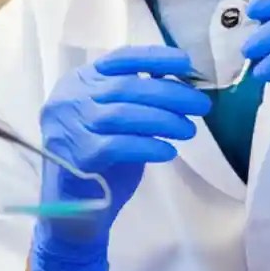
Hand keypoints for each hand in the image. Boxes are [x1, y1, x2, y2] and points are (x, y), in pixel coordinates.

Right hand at [30, 45, 210, 270]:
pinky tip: (168, 151)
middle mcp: (69, 98)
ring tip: (189, 129)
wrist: (73, 213)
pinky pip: (119, 145)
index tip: (186, 63)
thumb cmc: (101, 161)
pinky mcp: (77, 155)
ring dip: (164, 120)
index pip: (119, 59)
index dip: (155, 58)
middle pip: (127, 87)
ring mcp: (69, 126)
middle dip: (170, 93)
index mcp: (78, 82)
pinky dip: (148, 146)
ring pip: (124, 114)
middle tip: (201, 105)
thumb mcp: (116, 120)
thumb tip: (179, 79)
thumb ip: (137, 97)